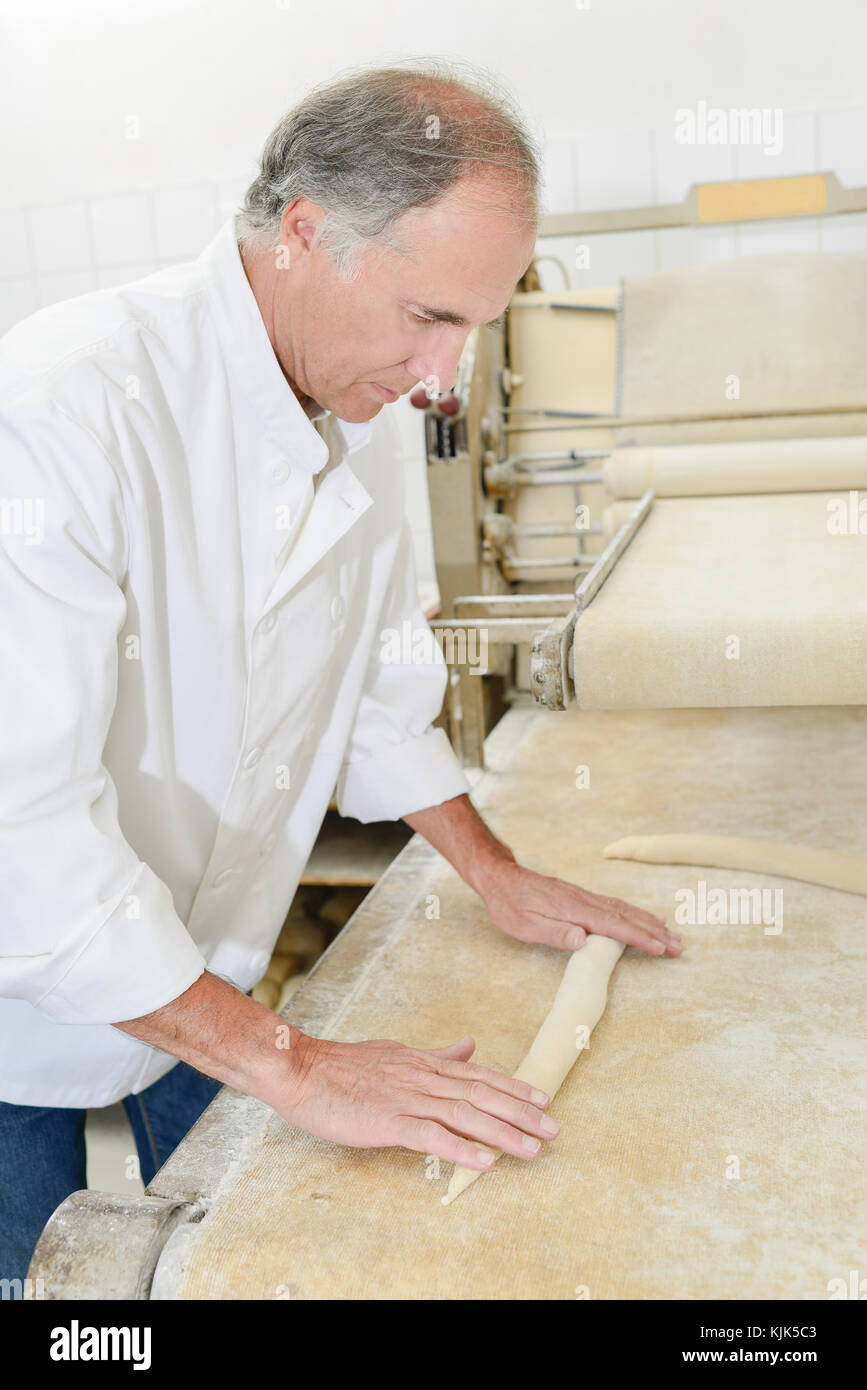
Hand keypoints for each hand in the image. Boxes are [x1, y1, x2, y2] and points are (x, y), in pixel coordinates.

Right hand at [270, 1032, 558, 1170]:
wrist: (301, 1070)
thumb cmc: (343, 1066)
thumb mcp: (396, 1053)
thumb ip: (436, 1055)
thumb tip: (469, 1046)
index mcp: (424, 1064)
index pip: (478, 1076)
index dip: (513, 1088)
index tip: (542, 1100)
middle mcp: (423, 1078)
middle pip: (481, 1095)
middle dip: (521, 1114)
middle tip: (554, 1129)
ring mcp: (407, 1099)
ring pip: (465, 1115)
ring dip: (503, 1133)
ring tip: (533, 1149)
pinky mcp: (388, 1121)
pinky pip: (431, 1137)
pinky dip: (461, 1148)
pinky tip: (485, 1162)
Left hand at [480, 860, 681, 955]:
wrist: (500, 877)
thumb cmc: (510, 905)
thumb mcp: (524, 925)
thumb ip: (554, 933)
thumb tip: (583, 940)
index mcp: (573, 910)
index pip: (613, 926)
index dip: (639, 938)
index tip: (661, 948)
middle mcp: (584, 900)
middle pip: (626, 916)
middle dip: (654, 932)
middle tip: (679, 946)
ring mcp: (584, 896)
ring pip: (623, 909)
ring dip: (648, 921)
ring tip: (671, 933)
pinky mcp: (581, 896)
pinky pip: (614, 904)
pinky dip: (633, 912)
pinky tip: (641, 917)